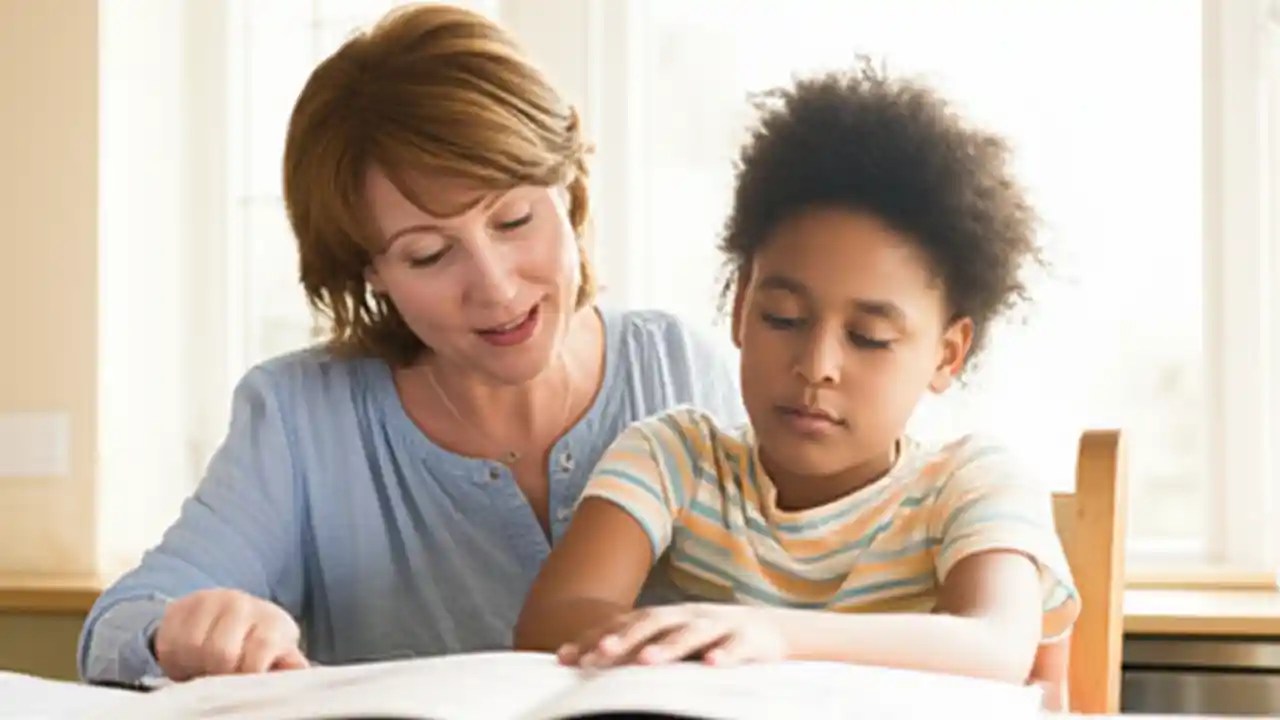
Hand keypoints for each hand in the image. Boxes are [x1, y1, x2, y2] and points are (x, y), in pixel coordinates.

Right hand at [153, 589, 308, 680]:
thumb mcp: (280, 656)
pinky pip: (168, 642)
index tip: (242, 684)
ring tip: (202, 670)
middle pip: (220, 652)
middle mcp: (242, 604)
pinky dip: (173, 661)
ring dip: (192, 667)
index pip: (258, 652)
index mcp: (271, 621)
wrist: (233, 616)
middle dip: (217, 673)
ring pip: (191, 646)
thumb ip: (288, 668)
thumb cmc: (259, 646)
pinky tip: (186, 662)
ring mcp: (209, 600)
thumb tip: (303, 680)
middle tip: (218, 679)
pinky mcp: (180, 605)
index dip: (248, 674)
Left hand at [557, 603, 786, 668]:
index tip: (566, 658)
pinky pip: (737, 647)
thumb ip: (633, 648)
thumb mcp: (670, 640)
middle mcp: (686, 616)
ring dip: (668, 646)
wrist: (767, 629)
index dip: (595, 639)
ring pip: (691, 633)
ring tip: (646, 661)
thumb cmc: (707, 639)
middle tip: (599, 654)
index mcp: (664, 616)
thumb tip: (585, 661)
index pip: (623, 624)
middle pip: (652, 622)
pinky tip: (712, 664)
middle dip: (624, 637)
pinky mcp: (749, 640)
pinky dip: (724, 655)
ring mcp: (718, 625)